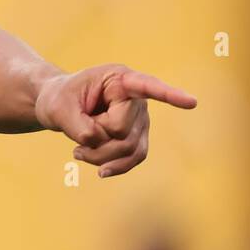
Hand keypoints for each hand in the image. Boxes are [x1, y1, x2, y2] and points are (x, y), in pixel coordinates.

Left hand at [34, 64, 196, 177]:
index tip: (191, 102)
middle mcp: (137, 98)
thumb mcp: (58, 107)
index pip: (147, 86)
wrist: (60, 106)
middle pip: (123, 129)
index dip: (169, 95)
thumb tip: (97, 140)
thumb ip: (76, 124)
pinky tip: (100, 171)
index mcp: (119, 79)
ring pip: (129, 149)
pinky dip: (116, 167)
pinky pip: (135, 158)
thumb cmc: (60, 99)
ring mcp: (140, 119)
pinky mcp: (137, 137)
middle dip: (95, 137)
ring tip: (77, 151)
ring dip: (100, 156)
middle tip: (76, 128)